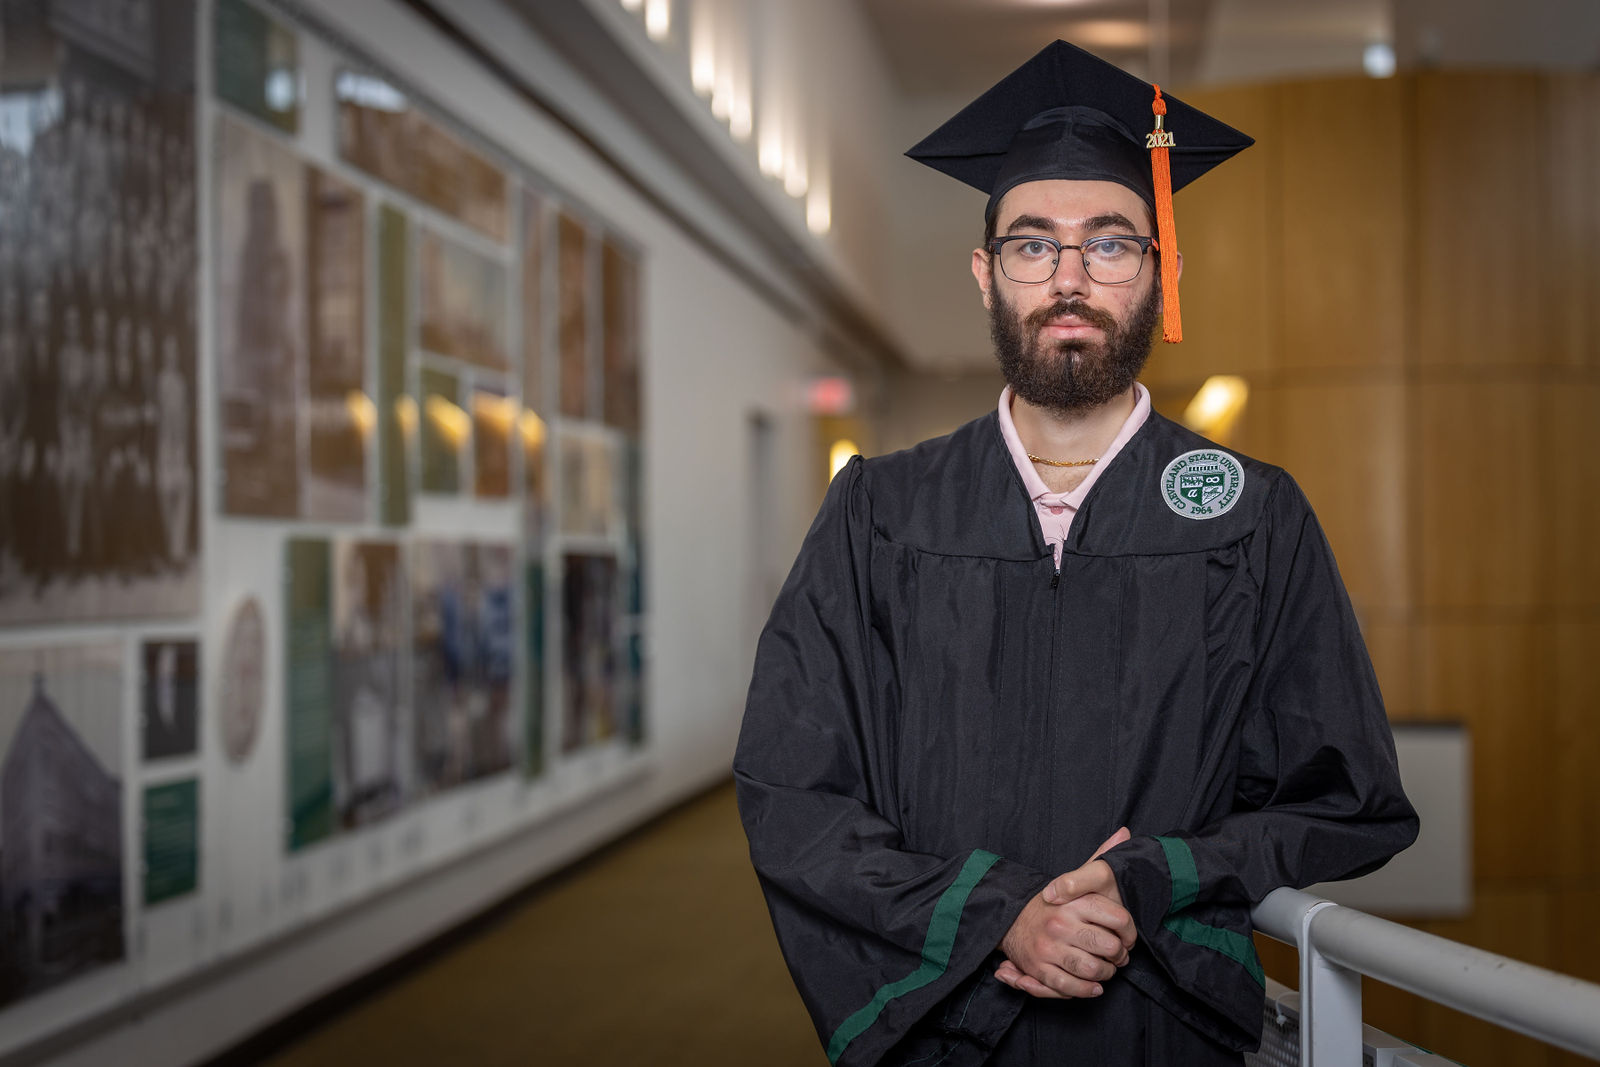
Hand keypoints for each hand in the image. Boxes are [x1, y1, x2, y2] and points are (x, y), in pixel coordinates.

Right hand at [995, 828, 1135, 999]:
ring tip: (1106, 969)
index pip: (1120, 919)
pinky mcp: (1039, 969)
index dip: (1131, 933)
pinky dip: (1087, 989)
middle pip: (1109, 947)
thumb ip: (1101, 857)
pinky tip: (1094, 986)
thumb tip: (1124, 832)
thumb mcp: (1077, 877)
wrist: (1011, 919)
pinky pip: (1071, 986)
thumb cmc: (1053, 903)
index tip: (1128, 937)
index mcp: (1073, 901)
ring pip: (1093, 969)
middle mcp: (1061, 923)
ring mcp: (1049, 947)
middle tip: (1119, 956)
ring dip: (1106, 974)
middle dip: (1120, 956)